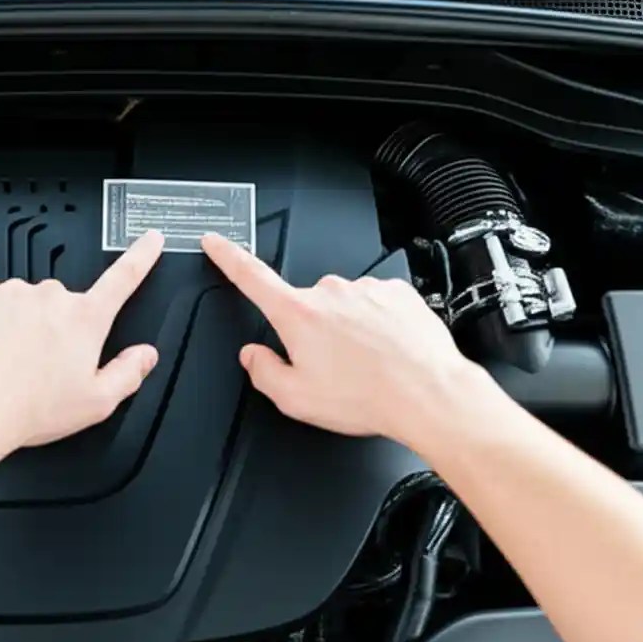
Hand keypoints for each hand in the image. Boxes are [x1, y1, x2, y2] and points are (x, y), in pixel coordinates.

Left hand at [0, 231, 163, 456]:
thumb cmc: (28, 410)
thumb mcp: (96, 403)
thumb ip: (128, 374)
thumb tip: (145, 355)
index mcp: (85, 320)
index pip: (123, 278)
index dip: (141, 256)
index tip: (150, 240)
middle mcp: (51, 297)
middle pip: (64, 303)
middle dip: (58, 326)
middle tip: (43, 363)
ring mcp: (14, 291)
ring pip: (26, 302)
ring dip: (23, 323)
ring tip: (10, 361)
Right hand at [201, 233, 482, 442]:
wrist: (427, 394)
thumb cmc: (367, 397)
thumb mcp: (296, 398)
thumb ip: (263, 372)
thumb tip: (254, 356)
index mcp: (298, 315)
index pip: (251, 276)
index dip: (228, 257)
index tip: (215, 242)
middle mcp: (330, 293)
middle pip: (306, 306)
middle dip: (313, 332)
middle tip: (332, 367)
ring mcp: (366, 290)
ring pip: (344, 307)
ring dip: (348, 330)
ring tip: (366, 364)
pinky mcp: (397, 292)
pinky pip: (375, 305)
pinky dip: (377, 326)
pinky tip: (386, 353)